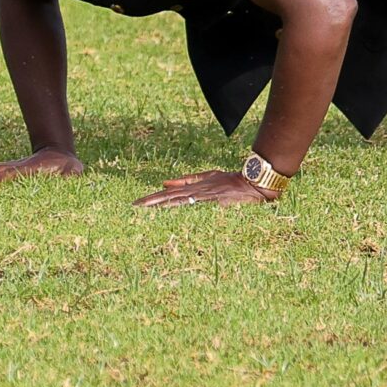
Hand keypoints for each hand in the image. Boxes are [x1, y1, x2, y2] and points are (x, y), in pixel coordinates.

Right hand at [0, 147, 85, 182]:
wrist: (60, 154)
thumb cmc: (69, 168)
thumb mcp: (72, 171)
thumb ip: (72, 174)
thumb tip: (73, 175)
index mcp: (32, 170)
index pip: (15, 173)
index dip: (5, 177)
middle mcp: (18, 167)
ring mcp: (12, 168)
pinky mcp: (9, 171)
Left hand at [135, 169, 277, 208]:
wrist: (252, 184)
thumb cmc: (230, 181)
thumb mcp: (208, 176)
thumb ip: (187, 179)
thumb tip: (164, 182)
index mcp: (194, 187)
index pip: (169, 193)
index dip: (153, 198)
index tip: (137, 203)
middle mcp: (196, 191)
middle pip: (169, 197)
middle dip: (151, 201)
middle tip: (134, 206)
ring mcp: (204, 197)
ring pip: (178, 201)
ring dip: (161, 204)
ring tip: (144, 208)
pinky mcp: (213, 202)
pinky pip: (194, 205)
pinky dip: (181, 206)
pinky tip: (169, 209)